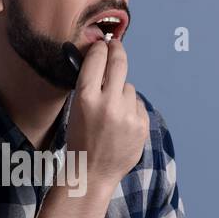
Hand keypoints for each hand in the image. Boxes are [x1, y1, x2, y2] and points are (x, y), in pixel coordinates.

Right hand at [66, 37, 149, 189]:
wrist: (93, 173)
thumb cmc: (81, 141)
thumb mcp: (76, 110)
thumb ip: (90, 86)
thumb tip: (103, 61)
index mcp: (86, 98)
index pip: (97, 59)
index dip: (101, 48)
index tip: (103, 44)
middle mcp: (108, 103)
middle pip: (119, 63)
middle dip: (118, 50)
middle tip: (116, 46)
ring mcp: (127, 114)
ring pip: (129, 87)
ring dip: (122, 92)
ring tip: (112, 113)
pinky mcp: (141, 124)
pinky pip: (138, 104)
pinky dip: (131, 109)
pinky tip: (121, 124)